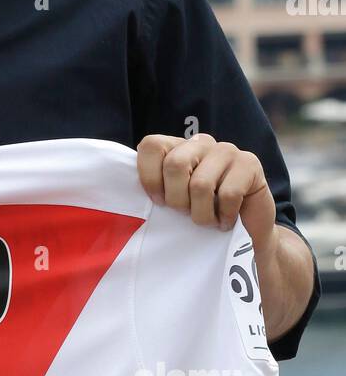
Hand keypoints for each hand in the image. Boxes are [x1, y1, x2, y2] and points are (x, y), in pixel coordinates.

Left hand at [136, 133, 277, 249]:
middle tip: (187, 214)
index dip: (149, 177)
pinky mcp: (250, 164)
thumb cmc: (202, 215)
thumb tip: (125, 196)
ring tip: (207, 221)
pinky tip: (226, 221)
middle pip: (175, 165)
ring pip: (200, 184)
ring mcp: (226, 150)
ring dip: (201, 215)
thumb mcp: (174, 201)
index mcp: (176, 147)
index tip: (158, 203)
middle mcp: (200, 143)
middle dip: (177, 201)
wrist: (245, 232)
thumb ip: (155, 190)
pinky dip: (223, 216)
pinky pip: (228, 194)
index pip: (151, 146)